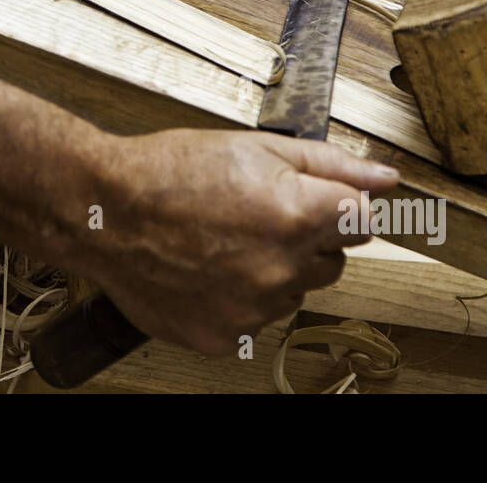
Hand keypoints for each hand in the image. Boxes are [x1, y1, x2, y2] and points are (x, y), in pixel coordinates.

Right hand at [78, 129, 398, 355]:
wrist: (101, 213)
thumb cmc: (168, 173)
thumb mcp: (255, 147)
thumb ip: (330, 166)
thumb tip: (384, 179)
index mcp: (297, 215)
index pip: (363, 221)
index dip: (334, 204)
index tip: (308, 200)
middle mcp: (282, 269)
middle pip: (332, 261)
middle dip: (306, 239)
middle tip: (253, 215)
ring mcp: (253, 310)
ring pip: (294, 292)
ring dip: (273, 270)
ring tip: (223, 241)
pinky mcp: (226, 337)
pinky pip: (255, 320)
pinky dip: (238, 298)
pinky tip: (207, 269)